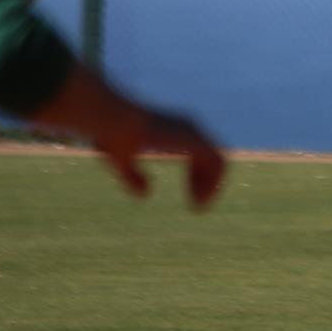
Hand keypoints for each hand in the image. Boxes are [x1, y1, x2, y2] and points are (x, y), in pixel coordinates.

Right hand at [92, 105, 225, 208]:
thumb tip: (145, 195)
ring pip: (219, 162)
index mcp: (174, 131)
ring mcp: (193, 132)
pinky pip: (217, 163)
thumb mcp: (119, 161)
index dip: (199, 178)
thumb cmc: (112, 135)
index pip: (200, 155)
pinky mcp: (193, 140)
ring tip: (200, 207)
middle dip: (210, 184)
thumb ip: (132, 177)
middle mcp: (187, 128)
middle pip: (213, 159)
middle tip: (199, 208)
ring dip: (214, 187)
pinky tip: (200, 200)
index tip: (194, 200)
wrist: (114, 122)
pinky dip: (214, 183)